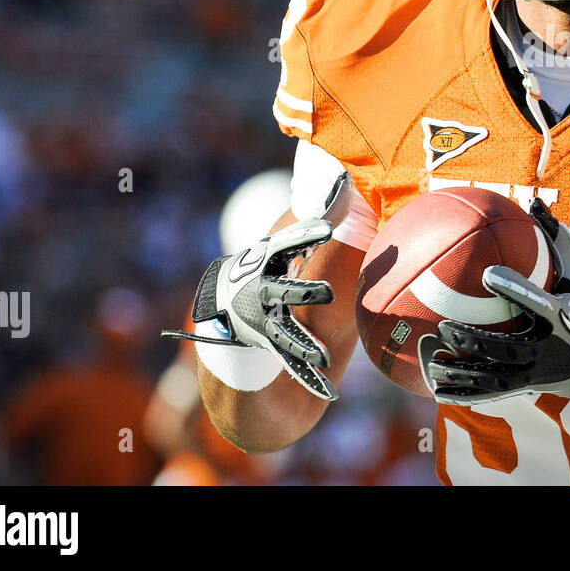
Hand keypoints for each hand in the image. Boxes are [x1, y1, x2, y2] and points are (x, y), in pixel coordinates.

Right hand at [163, 172, 354, 401]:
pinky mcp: (273, 345)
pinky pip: (293, 364)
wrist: (222, 307)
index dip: (304, 235)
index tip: (326, 228)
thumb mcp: (283, 243)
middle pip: (283, 292)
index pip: (287, 244)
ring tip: (323, 356)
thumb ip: (317, 212)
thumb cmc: (265, 266)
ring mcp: (264, 323)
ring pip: (286, 335)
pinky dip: (310, 379)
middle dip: (302, 293)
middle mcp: (261, 293)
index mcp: (266, 261)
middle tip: (327, 294)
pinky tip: (330, 392)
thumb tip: (347, 178)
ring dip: (304, 346)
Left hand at [418, 199, 569, 404]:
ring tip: (432, 365)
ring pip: (496, 378)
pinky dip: (466, 394)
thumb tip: (533, 200)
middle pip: (508, 350)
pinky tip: (436, 391)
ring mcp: (538, 374)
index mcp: (562, 318)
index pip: (536, 302)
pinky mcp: (529, 389)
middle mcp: (549, 350)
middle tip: (445, 327)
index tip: (487, 274)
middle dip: (475, 342)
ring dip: (463, 374)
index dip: (513, 289)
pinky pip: (493, 393)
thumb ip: (555, 238)